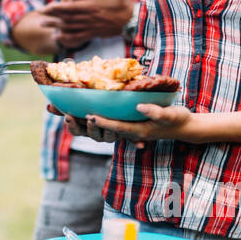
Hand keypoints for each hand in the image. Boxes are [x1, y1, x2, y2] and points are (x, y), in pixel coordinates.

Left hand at [41, 0, 133, 48]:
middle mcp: (89, 18)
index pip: (70, 7)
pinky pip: (78, 36)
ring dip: (56, 26)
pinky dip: (67, 37)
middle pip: (67, 18)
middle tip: (39, 16)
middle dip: (52, 17)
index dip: (57, 8)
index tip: (46, 7)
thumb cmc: (123, 3)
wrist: (132, 21)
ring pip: (70, 27)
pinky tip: (59, 36)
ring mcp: (91, 27)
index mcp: (92, 6)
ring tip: (43, 24)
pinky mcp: (94, 33)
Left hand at [47, 102, 199, 142]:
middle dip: (80, 124)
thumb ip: (156, 112)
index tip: (89, 115)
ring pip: (93, 130)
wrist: (180, 126)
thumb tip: (140, 107)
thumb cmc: (177, 119)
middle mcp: (125, 132)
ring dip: (76, 122)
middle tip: (64, 114)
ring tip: (60, 111)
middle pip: (97, 132)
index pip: (115, 127)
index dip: (102, 122)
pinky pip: (96, 122)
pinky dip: (82, 116)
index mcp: (137, 131)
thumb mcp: (171, 114)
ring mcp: (121, 129)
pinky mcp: (118, 124)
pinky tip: (69, 107)